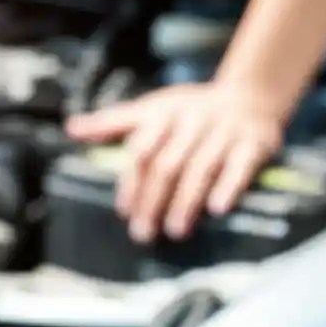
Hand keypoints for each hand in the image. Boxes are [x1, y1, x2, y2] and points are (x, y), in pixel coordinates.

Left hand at [66, 82, 283, 243]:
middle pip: (168, 163)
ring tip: (174, 230)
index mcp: (164, 113)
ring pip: (200, 168)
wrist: (250, 94)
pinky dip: (228, 186)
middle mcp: (192, 120)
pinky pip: (240, 166)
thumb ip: (113, 122)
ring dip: (186, 201)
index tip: (124, 210)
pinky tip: (218, 209)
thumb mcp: (151, 108)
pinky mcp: (253, 143)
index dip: (132, 181)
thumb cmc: (191, 109)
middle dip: (153, 200)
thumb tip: (72, 128)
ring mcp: (224, 132)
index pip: (143, 148)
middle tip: (144, 232)